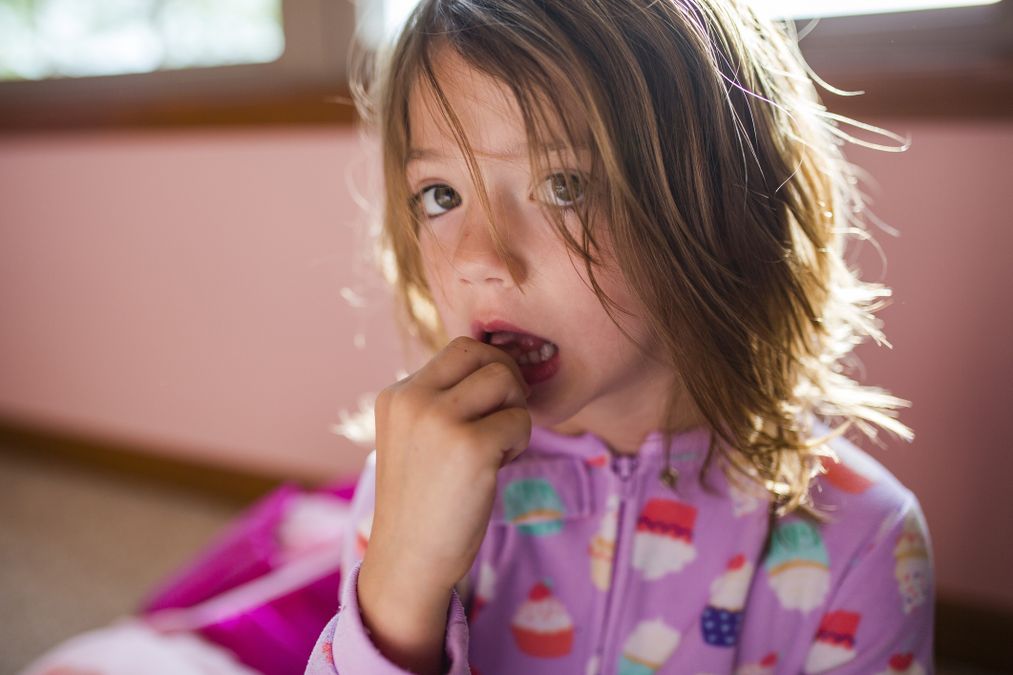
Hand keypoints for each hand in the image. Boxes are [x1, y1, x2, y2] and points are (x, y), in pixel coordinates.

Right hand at [364, 335, 531, 592]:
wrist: (408, 560)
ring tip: (498, 447)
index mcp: (397, 395)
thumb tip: (500, 367)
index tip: (494, 403)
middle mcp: (414, 399)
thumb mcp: (414, 438)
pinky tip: (497, 468)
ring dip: (515, 411)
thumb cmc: (422, 502)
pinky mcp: (471, 447)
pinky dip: (519, 443)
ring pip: (505, 380)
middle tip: (504, 420)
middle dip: (508, 382)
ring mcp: (440, 420)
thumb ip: (442, 402)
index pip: (460, 348)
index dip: (489, 368)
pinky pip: (520, 420)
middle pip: (485, 354)